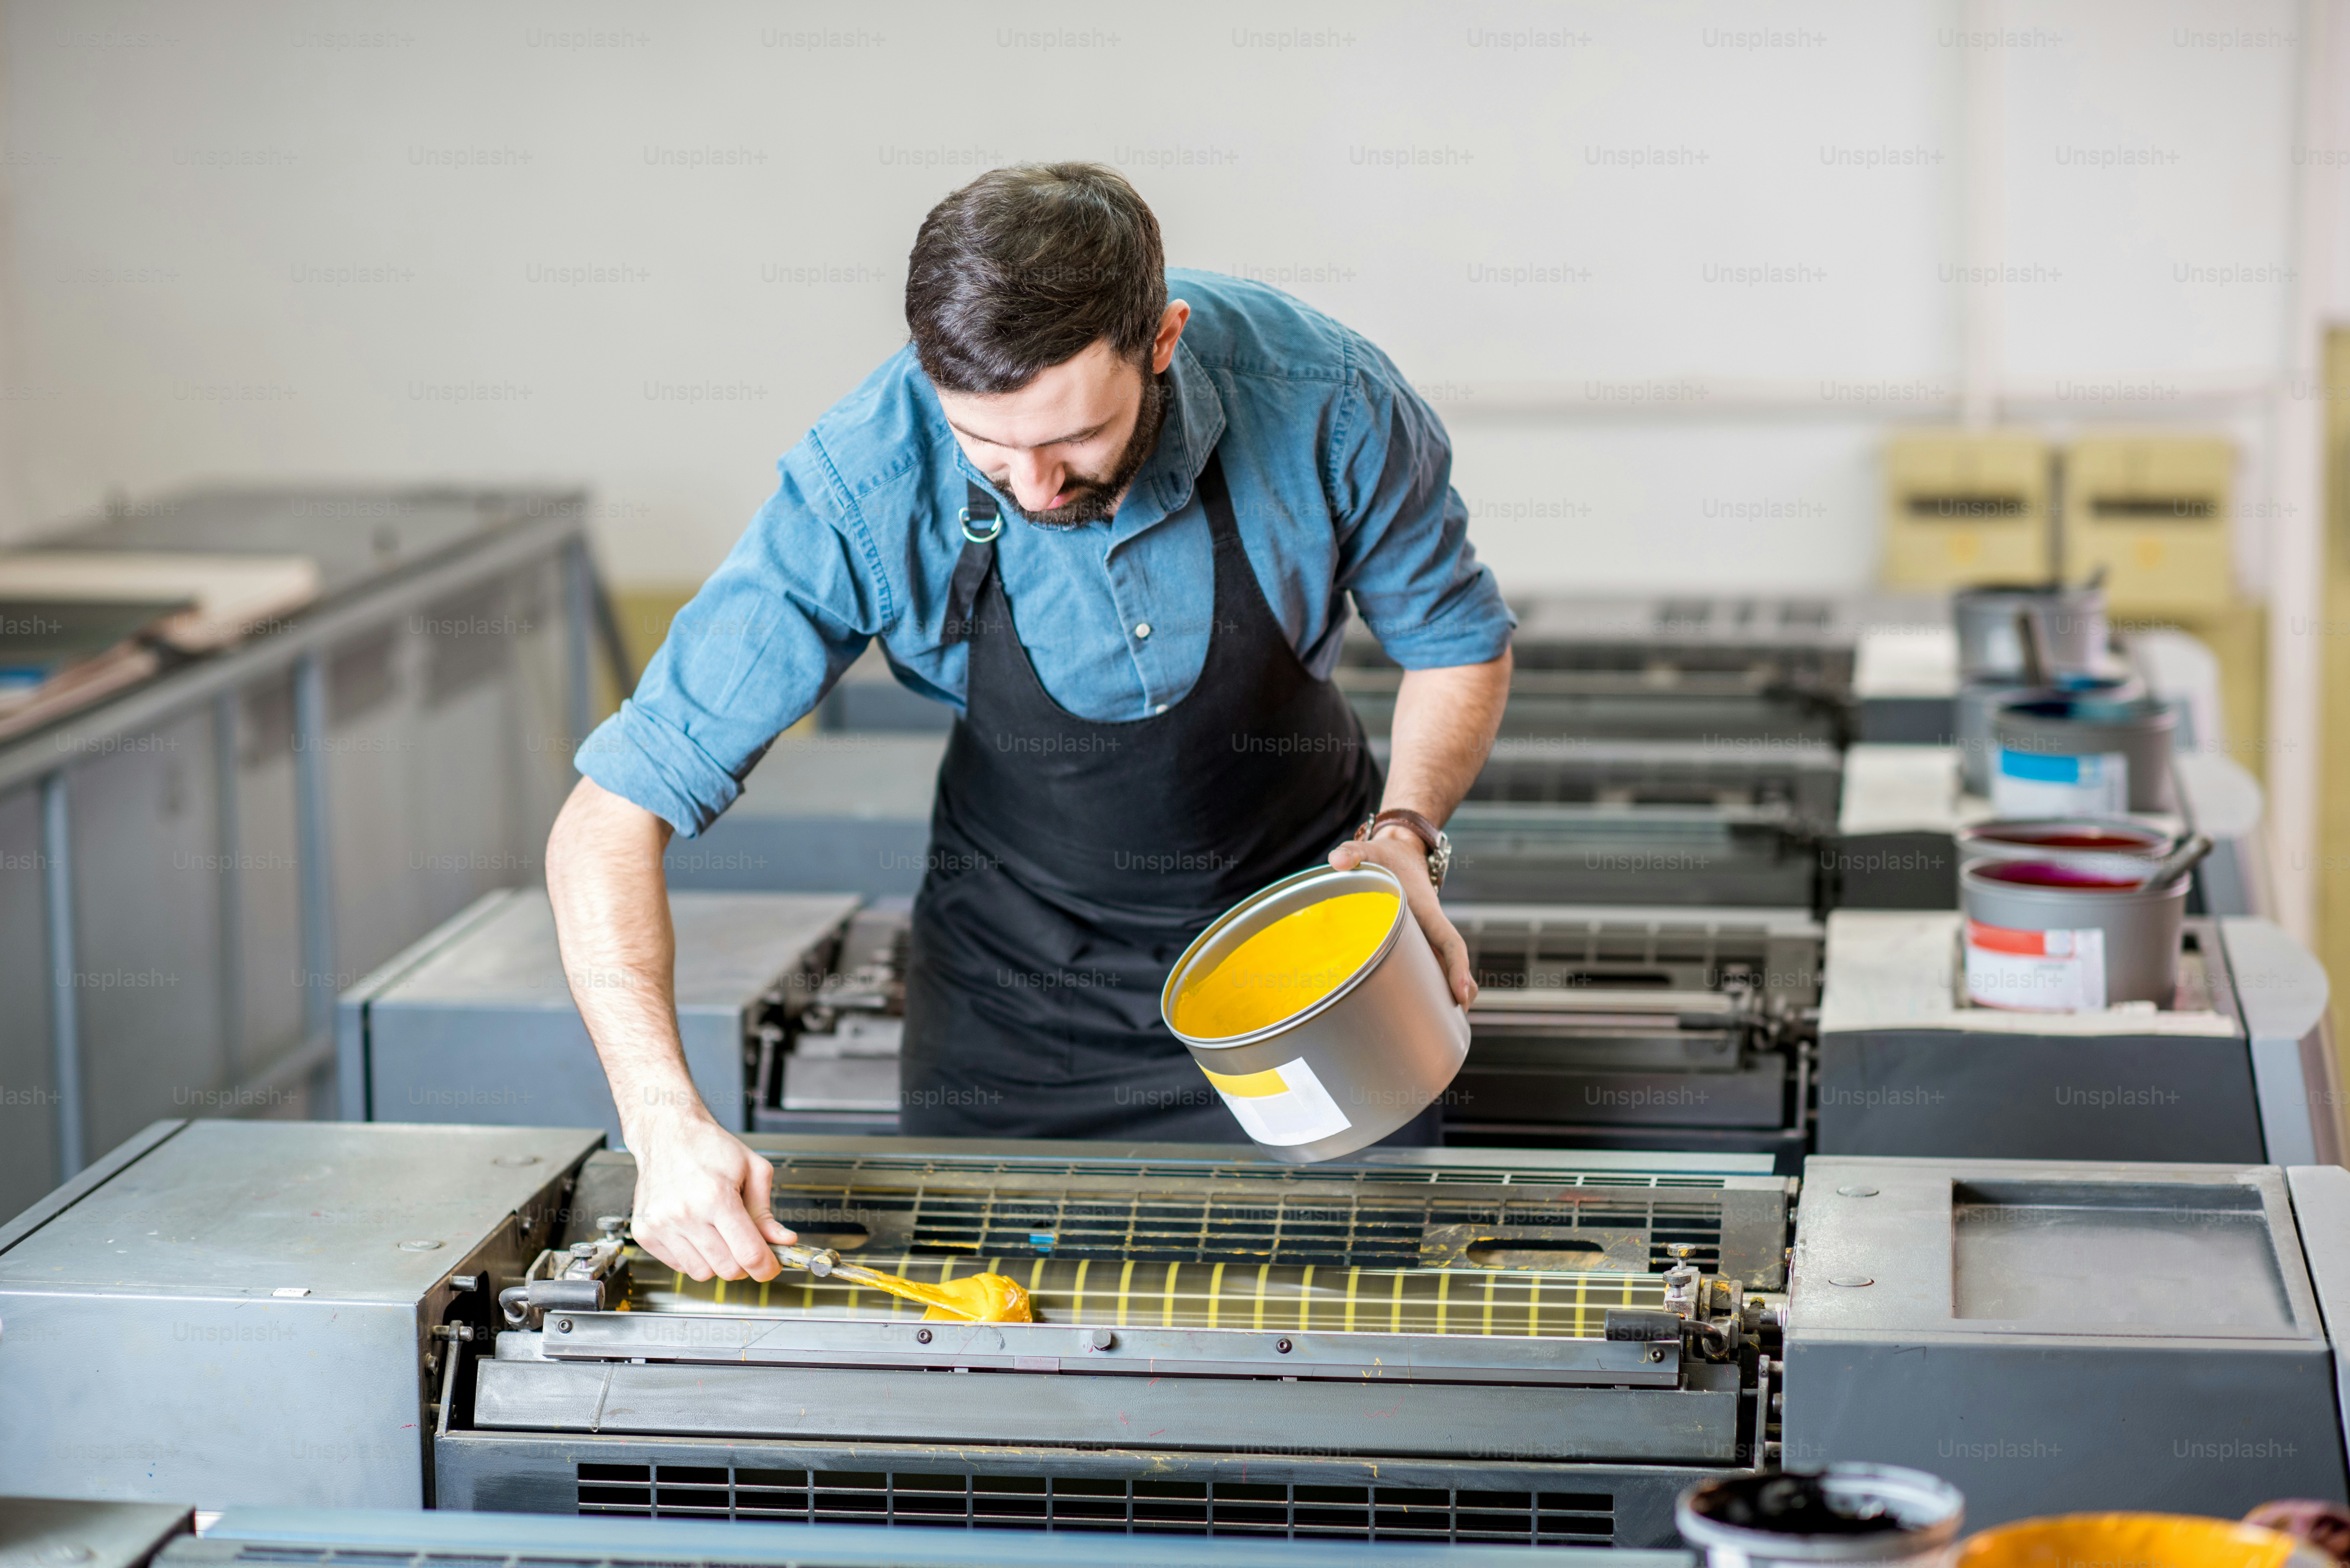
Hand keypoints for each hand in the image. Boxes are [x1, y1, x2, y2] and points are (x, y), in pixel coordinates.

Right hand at [625, 1110, 796, 1280]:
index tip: (770, 1267)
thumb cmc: (710, 1148)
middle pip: (727, 1269)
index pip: (749, 1254)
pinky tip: (695, 1232)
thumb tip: (783, 1241)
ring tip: (717, 1233)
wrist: (667, 1133)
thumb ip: (766, 1212)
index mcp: (717, 1197)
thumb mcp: (753, 1170)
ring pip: (701, 1273)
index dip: (766, 1267)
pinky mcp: (645, 1232)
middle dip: (743, 1263)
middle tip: (744, 1244)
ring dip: (716, 1262)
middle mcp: (686, 1213)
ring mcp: (662, 1225)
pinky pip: (678, 1266)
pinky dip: (692, 1257)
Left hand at [1329, 828, 1477, 1005]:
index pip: (1450, 943)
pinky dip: (1431, 984)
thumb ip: (1355, 852)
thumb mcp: (1372, 851)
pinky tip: (1420, 1007)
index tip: (1461, 994)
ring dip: (1446, 991)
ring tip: (1440, 1025)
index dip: (1458, 968)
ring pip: (1443, 966)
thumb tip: (1337, 860)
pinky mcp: (1418, 939)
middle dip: (1459, 989)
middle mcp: (1432, 927)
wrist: (1403, 851)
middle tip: (1457, 1018)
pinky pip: (1429, 963)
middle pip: (1453, 962)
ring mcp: (1427, 935)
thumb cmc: (1387, 855)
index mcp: (1427, 911)